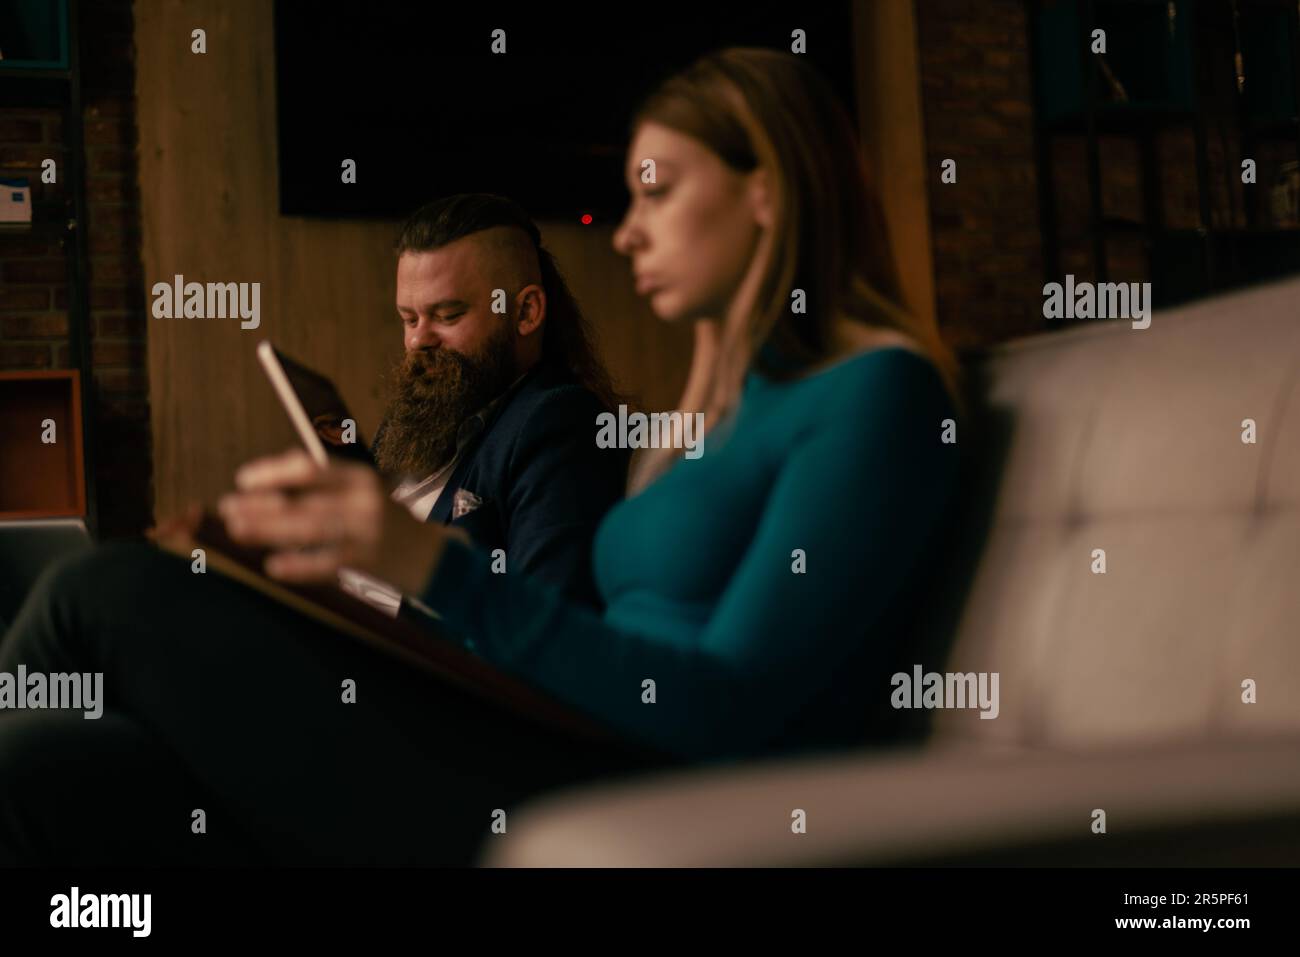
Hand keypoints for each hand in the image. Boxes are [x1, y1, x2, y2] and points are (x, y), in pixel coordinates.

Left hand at [217, 448, 446, 594]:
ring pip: (309, 529)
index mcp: (360, 477)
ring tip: (237, 529)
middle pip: (302, 500)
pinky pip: (327, 563)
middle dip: (259, 504)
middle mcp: (363, 500)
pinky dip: (299, 565)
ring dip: (268, 529)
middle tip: (227, 508)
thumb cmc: (390, 522)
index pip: (309, 467)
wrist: (436, 557)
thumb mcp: (366, 492)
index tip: (243, 480)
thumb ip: (327, 485)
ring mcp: (366, 531)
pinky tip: (273, 566)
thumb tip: (274, 477)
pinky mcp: (369, 561)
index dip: (272, 472)